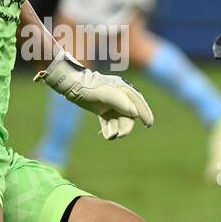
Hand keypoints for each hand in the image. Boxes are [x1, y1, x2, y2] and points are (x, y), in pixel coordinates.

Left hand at [36, 56, 153, 139]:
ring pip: (119, 120)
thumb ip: (121, 102)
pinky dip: (108, 129)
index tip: (148, 124)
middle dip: (125, 126)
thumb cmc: (89, 88)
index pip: (138, 103)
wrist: (71, 86)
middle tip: (119, 135)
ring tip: (108, 135)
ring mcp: (110, 103)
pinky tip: (106, 135)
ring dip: (115, 129)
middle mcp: (119, 96)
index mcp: (123, 89)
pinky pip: (109, 122)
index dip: (145, 113)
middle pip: (129, 115)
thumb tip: (135, 113)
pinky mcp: (102, 109)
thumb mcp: (105, 95)